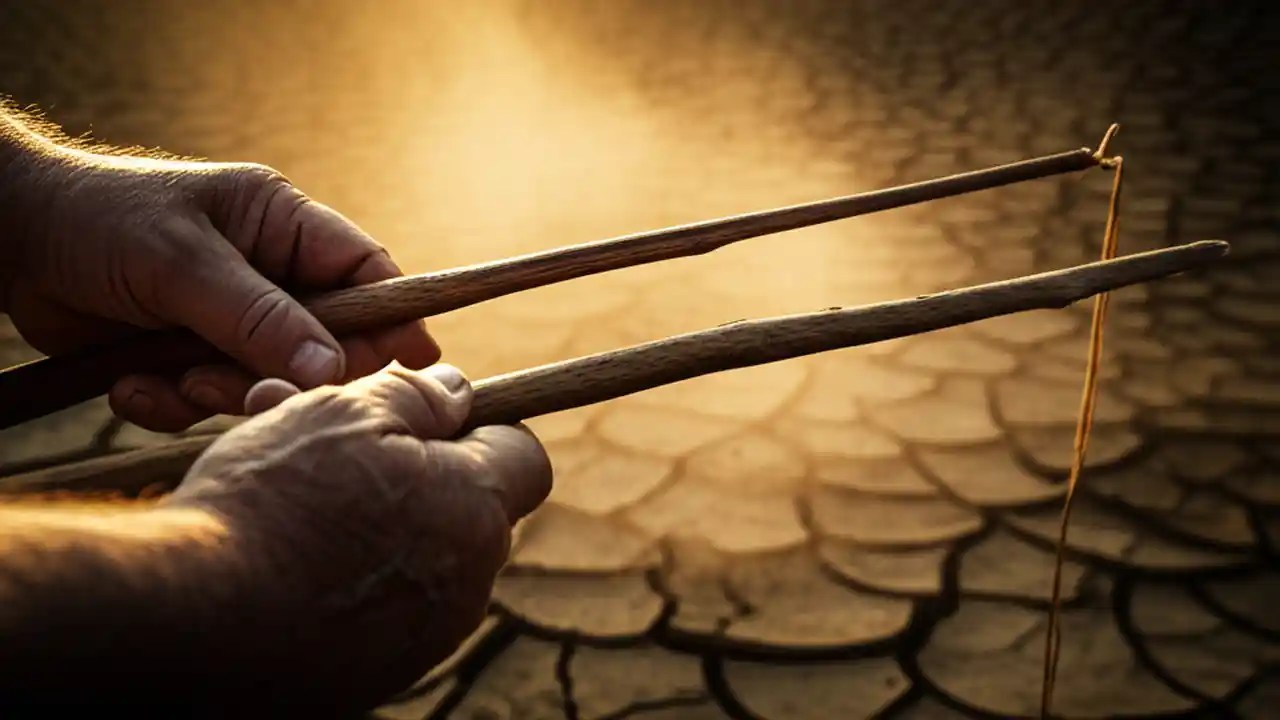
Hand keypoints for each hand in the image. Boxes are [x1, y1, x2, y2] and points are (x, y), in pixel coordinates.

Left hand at [3, 149, 438, 430]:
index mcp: (280, 227)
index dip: (395, 316)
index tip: (414, 362)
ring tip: (171, 377)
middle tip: (240, 387)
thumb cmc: (99, 222)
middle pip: (322, 342)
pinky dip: (169, 404)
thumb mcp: (182, 263)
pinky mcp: (184, 360)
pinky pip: (205, 402)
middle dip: (281, 373)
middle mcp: (266, 277)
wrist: (7, 243)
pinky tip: (130, 383)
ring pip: (261, 382)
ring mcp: (227, 322)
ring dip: (215, 393)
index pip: (364, 271)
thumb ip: (259, 318)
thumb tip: (331, 371)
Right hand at [162, 363, 551, 710]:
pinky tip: (282, 554)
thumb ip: (415, 395)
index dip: (481, 426)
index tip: (423, 416)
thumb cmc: (271, 503)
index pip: (525, 458)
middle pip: (463, 507)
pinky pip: (377, 608)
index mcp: (476, 511)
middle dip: (407, 468)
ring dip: (368, 516)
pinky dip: (344, 576)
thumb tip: (457, 391)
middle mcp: (466, 585)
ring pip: (414, 555)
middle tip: (329, 444)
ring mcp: (421, 639)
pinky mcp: (374, 675)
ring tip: (287, 490)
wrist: (190, 624)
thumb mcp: (342, 412)